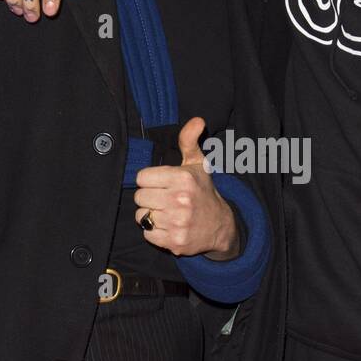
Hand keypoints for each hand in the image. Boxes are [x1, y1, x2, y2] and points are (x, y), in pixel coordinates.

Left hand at [133, 117, 239, 259]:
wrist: (221, 226)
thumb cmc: (203, 191)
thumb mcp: (198, 164)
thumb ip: (189, 140)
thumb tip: (197, 119)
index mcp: (182, 178)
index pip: (142, 177)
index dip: (149, 180)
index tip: (161, 184)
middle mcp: (180, 200)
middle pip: (139, 197)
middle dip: (149, 198)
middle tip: (163, 199)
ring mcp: (177, 223)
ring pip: (141, 216)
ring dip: (150, 215)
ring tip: (166, 212)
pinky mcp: (174, 242)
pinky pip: (147, 234)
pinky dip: (154, 232)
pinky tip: (168, 226)